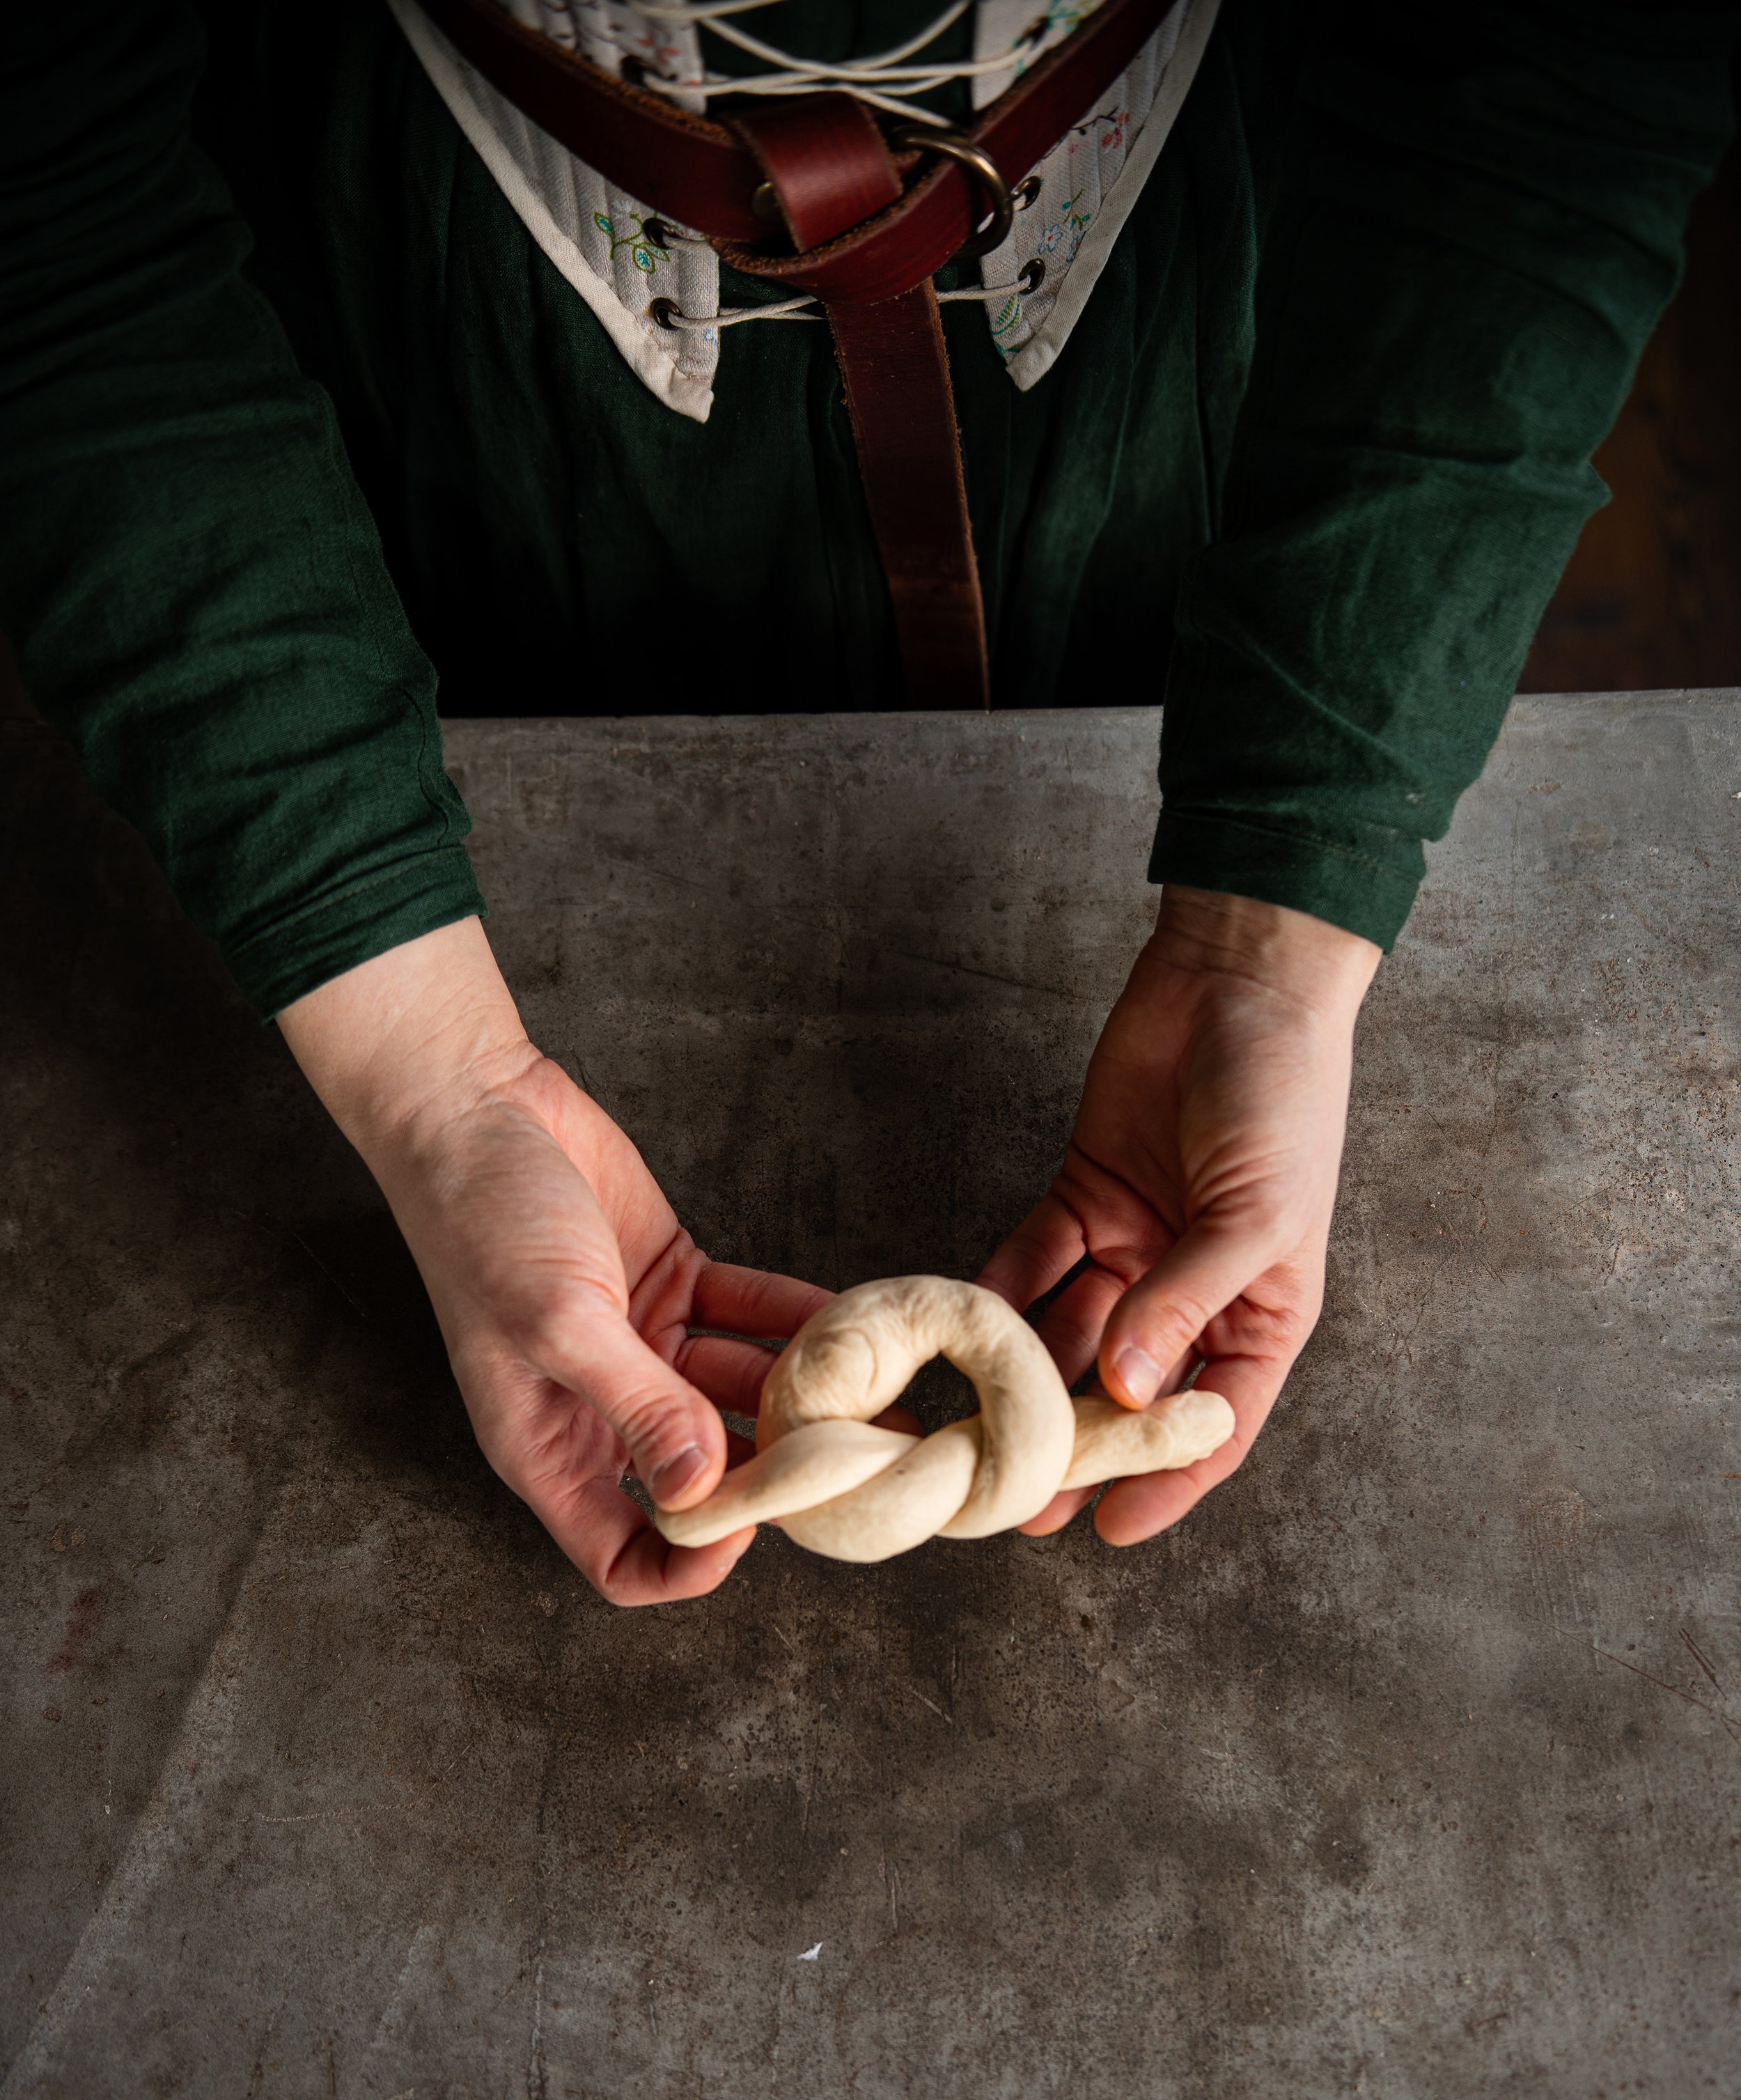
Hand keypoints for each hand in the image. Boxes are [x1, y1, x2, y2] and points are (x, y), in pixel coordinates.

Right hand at [279, 919, 828, 1603]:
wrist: (475, 1106)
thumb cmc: (484, 1221)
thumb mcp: (556, 1319)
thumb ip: (634, 1403)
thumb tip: (699, 1490)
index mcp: (549, 1445)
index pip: (623, 1556)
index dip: (687, 1561)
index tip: (750, 1527)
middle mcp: (599, 1408)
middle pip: (699, 1480)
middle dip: (768, 1477)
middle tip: (845, 1463)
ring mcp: (642, 1344)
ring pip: (736, 1396)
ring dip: (799, 1398)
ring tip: (870, 1396)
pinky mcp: (674, 1281)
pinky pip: (749, 1317)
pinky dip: (794, 1321)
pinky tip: (846, 1321)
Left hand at [981, 886, 1379, 1543]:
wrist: (1238, 981)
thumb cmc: (1282, 1095)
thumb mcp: (1254, 1212)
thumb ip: (1187, 1301)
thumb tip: (1128, 1389)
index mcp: (1262, 1307)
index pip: (1216, 1416)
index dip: (1168, 1475)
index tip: (1112, 1527)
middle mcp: (1194, 1287)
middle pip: (1131, 1386)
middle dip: (1077, 1443)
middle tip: (1018, 1500)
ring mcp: (1135, 1243)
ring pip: (1071, 1333)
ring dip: (1027, 1382)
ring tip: (976, 1434)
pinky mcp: (1084, 1194)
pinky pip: (1034, 1261)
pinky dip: (999, 1295)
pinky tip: (960, 1331)